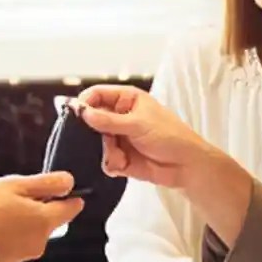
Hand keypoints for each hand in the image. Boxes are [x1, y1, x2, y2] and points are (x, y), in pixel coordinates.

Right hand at [0, 172, 83, 261]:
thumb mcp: (15, 185)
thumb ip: (45, 183)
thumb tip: (68, 182)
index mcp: (45, 220)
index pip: (72, 208)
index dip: (68, 195)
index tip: (60, 188)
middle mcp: (40, 241)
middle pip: (50, 220)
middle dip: (37, 207)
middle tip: (15, 195)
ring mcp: (25, 254)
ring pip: (32, 230)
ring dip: (21, 220)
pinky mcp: (9, 261)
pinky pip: (17, 242)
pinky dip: (10, 232)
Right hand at [71, 86, 214, 188]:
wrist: (186, 166)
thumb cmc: (170, 136)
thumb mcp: (138, 124)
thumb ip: (108, 120)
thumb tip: (82, 112)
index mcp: (126, 100)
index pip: (96, 95)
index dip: (84, 103)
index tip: (76, 114)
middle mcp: (119, 117)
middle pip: (91, 120)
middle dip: (91, 132)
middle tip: (99, 139)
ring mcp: (118, 138)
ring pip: (95, 142)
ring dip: (105, 150)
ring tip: (119, 155)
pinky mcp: (119, 158)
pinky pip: (104, 159)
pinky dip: (111, 163)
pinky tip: (123, 165)